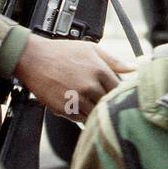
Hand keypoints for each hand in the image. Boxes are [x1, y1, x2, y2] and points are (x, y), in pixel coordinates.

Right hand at [14, 33, 135, 119]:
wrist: (33, 58)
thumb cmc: (62, 52)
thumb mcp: (91, 49)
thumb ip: (114, 60)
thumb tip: (134, 68)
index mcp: (99, 71)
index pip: (119, 89)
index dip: (117, 91)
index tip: (115, 92)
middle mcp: (90, 86)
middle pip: (108, 102)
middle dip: (107, 102)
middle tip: (101, 99)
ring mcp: (77, 99)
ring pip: (95, 113)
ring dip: (95, 111)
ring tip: (88, 102)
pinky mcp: (64, 109)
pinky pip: (80, 119)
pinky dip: (81, 115)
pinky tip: (77, 105)